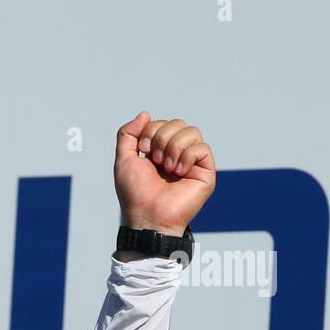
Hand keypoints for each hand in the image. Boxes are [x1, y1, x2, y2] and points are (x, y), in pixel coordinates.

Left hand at [113, 111, 215, 237]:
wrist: (146, 216)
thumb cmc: (135, 193)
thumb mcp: (124, 159)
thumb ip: (128, 134)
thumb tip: (145, 113)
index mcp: (160, 150)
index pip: (163, 123)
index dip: (151, 130)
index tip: (143, 150)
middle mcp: (177, 154)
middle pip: (178, 123)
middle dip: (162, 138)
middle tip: (155, 160)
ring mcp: (192, 162)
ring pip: (192, 131)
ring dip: (174, 147)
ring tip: (167, 167)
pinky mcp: (205, 172)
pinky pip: (203, 148)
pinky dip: (187, 157)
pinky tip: (179, 172)